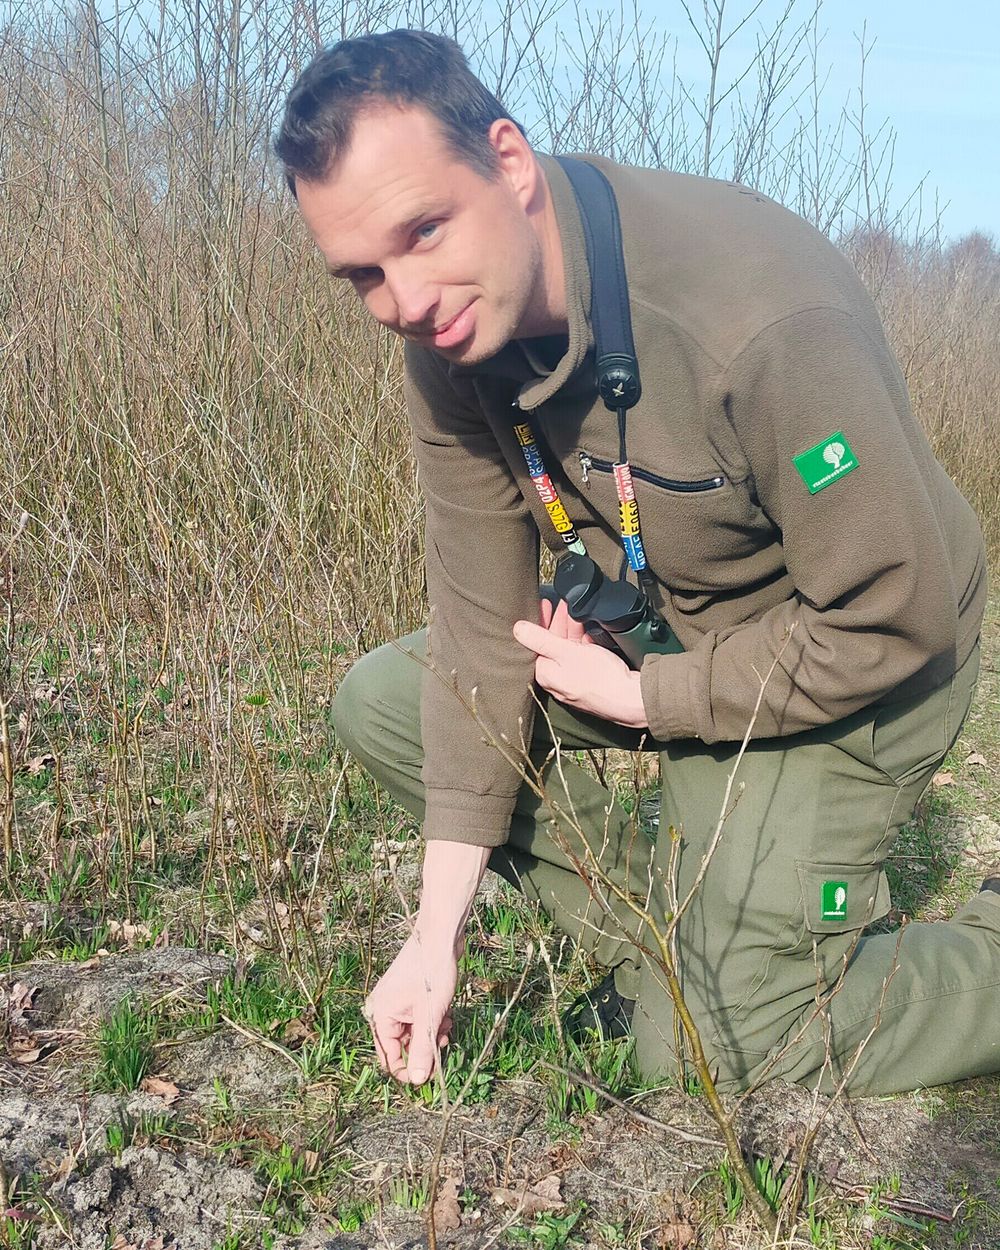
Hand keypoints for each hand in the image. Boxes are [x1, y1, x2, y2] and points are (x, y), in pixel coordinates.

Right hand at [364, 927, 458, 1084]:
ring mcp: (397, 1001)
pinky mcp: (410, 994)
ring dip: (431, 1035)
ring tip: (446, 1024)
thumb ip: (422, 1049)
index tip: (431, 1075)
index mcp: (380, 1016)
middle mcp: (384, 1009)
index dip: (410, 1070)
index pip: (390, 1057)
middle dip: (425, 1048)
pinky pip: (419, 1018)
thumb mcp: (429, 1015)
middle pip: (403, 1045)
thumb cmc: (432, 972)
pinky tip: (446, 1014)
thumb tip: (418, 1081)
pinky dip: (432, 1021)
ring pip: (414, 1032)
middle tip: (444, 1042)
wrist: (440, 935)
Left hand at [513, 598, 648, 727]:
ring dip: (571, 629)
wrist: (630, 698)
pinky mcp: (589, 678)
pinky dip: (583, 642)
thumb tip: (517, 628)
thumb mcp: (566, 652)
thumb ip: (540, 639)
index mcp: (545, 674)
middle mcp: (557, 678)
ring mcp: (573, 679)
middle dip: (558, 622)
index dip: (541, 621)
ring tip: (576, 611)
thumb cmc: (599, 678)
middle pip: (552, 644)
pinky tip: (589, 631)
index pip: (536, 643)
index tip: (545, 604)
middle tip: (563, 603)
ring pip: (568, 648)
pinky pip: (582, 656)